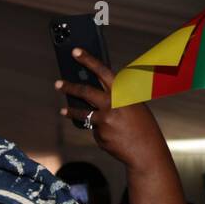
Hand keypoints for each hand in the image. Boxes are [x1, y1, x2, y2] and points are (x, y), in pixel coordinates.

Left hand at [54, 48, 169, 171]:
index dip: (88, 60)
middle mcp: (112, 104)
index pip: (102, 71)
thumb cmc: (143, 126)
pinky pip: (96, 130)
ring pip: (83, 114)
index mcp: (122, 93)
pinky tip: (113, 137)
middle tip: (57, 84)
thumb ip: (117, 97)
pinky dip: (102, 132)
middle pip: (85, 92)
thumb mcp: (134, 105)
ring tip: (63, 111)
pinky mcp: (100, 136)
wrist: (146, 151)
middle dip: (69, 87)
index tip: (75, 52)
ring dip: (70, 111)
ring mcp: (104, 121)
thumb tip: (96, 93)